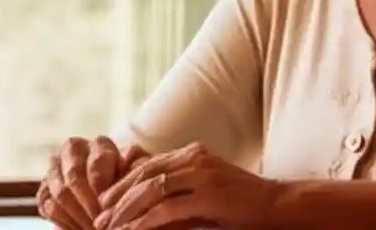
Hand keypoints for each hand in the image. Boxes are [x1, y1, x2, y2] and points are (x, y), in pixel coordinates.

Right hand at [37, 136, 148, 229]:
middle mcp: (73, 152)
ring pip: (59, 193)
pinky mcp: (44, 190)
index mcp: (98, 143)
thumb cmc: (128, 179)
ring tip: (93, 227)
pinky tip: (79, 228)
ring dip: (77, 214)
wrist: (111, 194)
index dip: (103, 183)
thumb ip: (136, 162)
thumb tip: (130, 154)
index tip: (109, 202)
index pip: (97, 160)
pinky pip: (48, 206)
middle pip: (74, 176)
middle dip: (88, 202)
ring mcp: (55, 170)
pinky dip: (64, 221)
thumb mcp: (138, 169)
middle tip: (100, 221)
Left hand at [95, 141, 282, 229]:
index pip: (148, 164)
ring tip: (108, 227)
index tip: (104, 202)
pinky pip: (166, 209)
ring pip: (150, 190)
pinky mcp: (208, 196)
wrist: (277, 206)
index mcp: (194, 153)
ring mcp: (202, 175)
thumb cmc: (242, 202)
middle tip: (98, 217)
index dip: (122, 182)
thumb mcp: (207, 188)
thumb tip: (145, 203)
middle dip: (117, 197)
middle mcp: (195, 158)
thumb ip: (180, 187)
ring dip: (125, 211)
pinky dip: (144, 222)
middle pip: (143, 174)